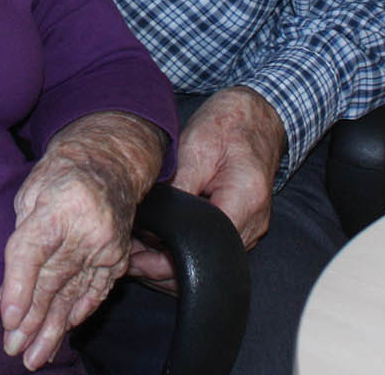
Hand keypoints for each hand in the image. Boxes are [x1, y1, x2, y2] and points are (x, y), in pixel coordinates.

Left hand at [0, 112, 164, 369]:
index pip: (33, 251)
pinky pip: (96, 291)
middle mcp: (87, 229)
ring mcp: (107, 246)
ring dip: (52, 328)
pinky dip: (78, 313)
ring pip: (75, 294)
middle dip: (31, 320)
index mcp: (59, 205)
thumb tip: (6, 294)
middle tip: (13, 348)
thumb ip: (19, 243)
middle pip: (53, 280)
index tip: (7, 319)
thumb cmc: (60, 175)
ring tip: (34, 356)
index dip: (18, 287)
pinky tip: (63, 331)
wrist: (109, 163)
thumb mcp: (30, 196)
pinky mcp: (118, 257)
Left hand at [127, 87, 285, 291]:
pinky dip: (186, 252)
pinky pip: (212, 249)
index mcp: (244, 200)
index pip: (203, 250)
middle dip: (163, 270)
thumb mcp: (197, 147)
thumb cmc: (228, 124)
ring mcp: (250, 227)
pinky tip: (157, 244)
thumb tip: (152, 224)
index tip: (135, 258)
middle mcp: (253, 222)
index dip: (165, 261)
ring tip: (135, 255)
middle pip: (206, 265)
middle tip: (127, 260)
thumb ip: (178, 187)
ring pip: (208, 262)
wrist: (257, 115)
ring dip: (172, 265)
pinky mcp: (242, 225)